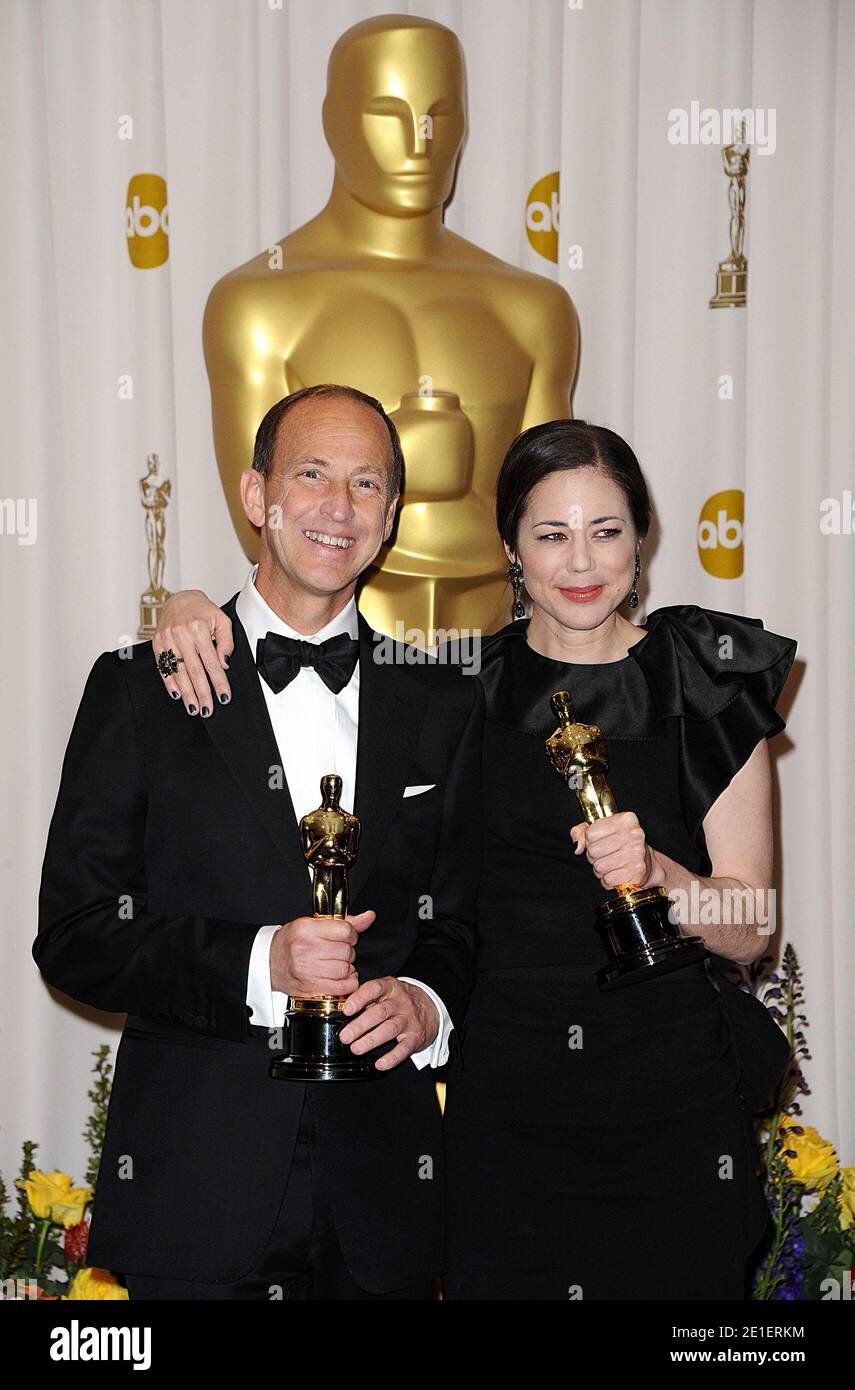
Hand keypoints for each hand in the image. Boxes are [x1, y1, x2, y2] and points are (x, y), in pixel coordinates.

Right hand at [152, 590, 233, 715]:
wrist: (181, 599)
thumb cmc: (203, 611)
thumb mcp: (222, 621)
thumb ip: (226, 642)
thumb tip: (225, 663)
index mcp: (199, 628)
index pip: (211, 662)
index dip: (218, 682)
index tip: (224, 697)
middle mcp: (181, 634)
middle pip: (194, 670)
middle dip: (202, 693)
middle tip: (208, 709)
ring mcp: (167, 639)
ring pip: (178, 672)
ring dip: (186, 693)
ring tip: (194, 708)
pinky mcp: (157, 643)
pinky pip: (163, 667)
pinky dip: (170, 682)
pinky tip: (177, 695)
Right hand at [270, 910, 374, 996]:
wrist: (269, 962)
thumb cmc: (292, 942)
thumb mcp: (313, 925)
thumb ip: (344, 921)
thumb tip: (369, 917)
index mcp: (306, 928)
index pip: (345, 930)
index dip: (351, 935)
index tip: (347, 937)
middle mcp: (305, 948)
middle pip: (346, 951)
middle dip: (348, 952)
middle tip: (339, 953)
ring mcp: (307, 969)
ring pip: (345, 969)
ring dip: (347, 968)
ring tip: (338, 965)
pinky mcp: (310, 986)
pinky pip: (342, 986)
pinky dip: (347, 983)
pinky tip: (340, 978)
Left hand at [339, 977, 439, 1071]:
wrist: (431, 1006)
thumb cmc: (400, 1000)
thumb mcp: (387, 990)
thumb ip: (367, 997)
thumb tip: (341, 1009)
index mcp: (390, 988)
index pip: (374, 989)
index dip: (359, 998)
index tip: (346, 1010)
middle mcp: (401, 1003)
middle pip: (379, 1012)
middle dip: (360, 1025)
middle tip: (345, 1036)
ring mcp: (409, 1020)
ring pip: (390, 1029)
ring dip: (371, 1040)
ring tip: (356, 1049)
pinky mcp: (415, 1037)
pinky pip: (404, 1049)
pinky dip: (392, 1058)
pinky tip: (379, 1064)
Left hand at [570, 811, 664, 890]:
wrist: (648, 864)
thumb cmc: (622, 845)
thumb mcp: (603, 830)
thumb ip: (583, 832)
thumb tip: (578, 847)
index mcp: (626, 820)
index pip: (590, 833)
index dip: (591, 841)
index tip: (601, 841)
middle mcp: (634, 835)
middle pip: (593, 850)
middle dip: (595, 856)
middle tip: (606, 855)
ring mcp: (637, 854)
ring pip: (599, 867)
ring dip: (601, 870)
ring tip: (612, 865)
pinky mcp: (637, 872)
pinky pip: (608, 880)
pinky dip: (608, 881)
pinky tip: (617, 874)